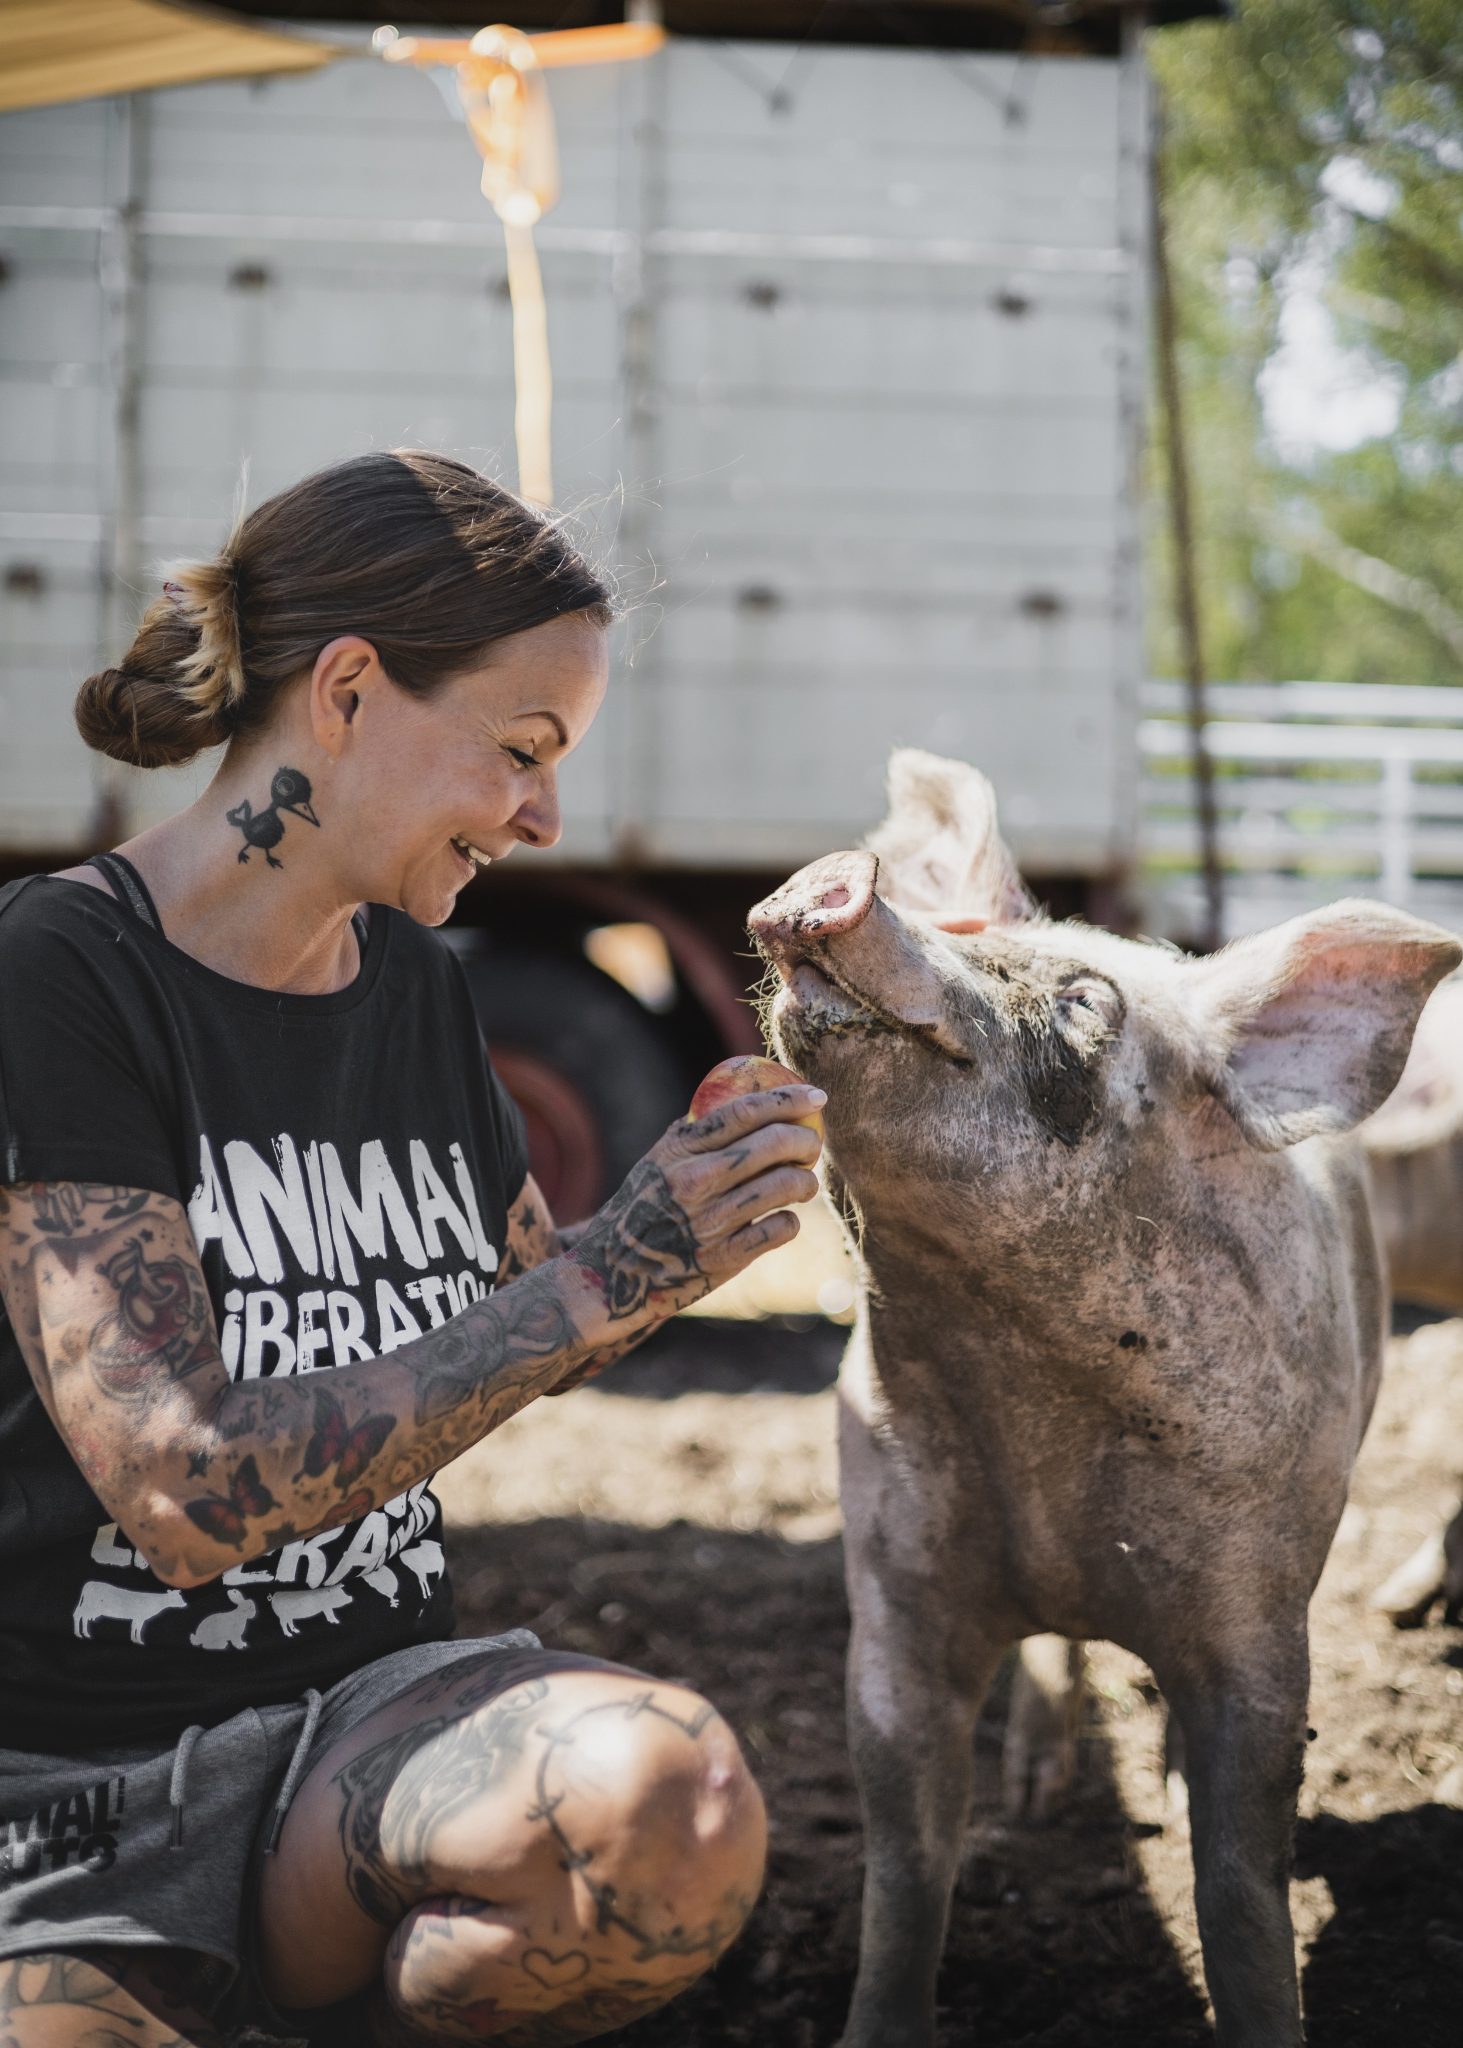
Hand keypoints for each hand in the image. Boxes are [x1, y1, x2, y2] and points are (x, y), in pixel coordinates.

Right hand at [562, 1083, 826, 1342]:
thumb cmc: (642, 1209)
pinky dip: (790, 1221)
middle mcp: (695, 1182)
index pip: (744, 1111)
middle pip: (773, 1144)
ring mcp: (711, 1222)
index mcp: (680, 1151)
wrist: (615, 1274)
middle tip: (813, 1144)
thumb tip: (740, 1101)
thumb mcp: (656, 1164)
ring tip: (805, 1183)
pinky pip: (781, 1229)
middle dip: (806, 1140)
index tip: (817, 1095)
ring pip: (785, 1186)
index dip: (788, 1099)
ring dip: (806, 1182)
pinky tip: (782, 1219)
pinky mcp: (725, 1259)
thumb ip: (692, 1135)